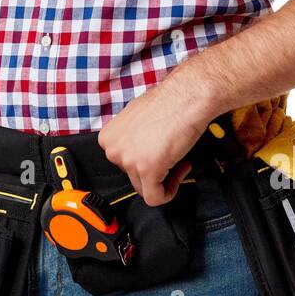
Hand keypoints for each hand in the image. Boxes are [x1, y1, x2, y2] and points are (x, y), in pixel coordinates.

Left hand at [97, 76, 216, 206]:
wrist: (186, 97)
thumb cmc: (168, 102)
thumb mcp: (137, 120)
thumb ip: (132, 140)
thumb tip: (140, 152)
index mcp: (108, 138)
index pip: (124, 164)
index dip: (145, 161)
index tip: (159, 152)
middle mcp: (113, 150)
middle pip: (133, 177)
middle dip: (155, 170)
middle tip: (173, 157)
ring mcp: (128, 161)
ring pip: (145, 188)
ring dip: (165, 179)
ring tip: (179, 160)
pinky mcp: (146, 169)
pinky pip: (155, 198)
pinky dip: (169, 192)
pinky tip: (180, 170)